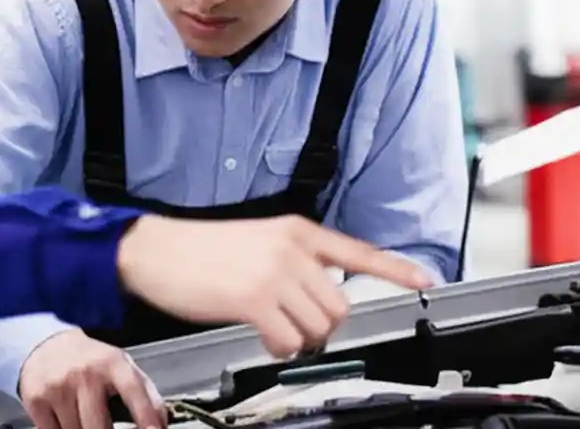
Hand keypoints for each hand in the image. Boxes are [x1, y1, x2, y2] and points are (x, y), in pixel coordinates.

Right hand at [19, 329, 165, 428]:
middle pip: (99, 427)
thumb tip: (162, 425)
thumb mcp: (121, 367)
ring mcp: (58, 386)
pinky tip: (67, 421)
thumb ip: (145, 395)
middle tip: (107, 428)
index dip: (146, 415)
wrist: (46, 346)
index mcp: (112, 363)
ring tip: (86, 421)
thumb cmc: (91, 362)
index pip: (134, 391)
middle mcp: (85, 373)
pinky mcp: (37, 398)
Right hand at [116, 215, 432, 357]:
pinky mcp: (253, 299)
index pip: (358, 251)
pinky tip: (263, 337)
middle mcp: (291, 250)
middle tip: (296, 326)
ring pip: (319, 327)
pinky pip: (290, 340)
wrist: (154, 250)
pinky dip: (281, 348)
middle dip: (323, 326)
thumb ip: (292, 259)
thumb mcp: (255, 240)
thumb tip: (319, 292)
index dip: (396, 269)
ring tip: (275, 330)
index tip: (425, 280)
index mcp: (295, 231)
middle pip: (340, 305)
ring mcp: (273, 274)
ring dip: (302, 339)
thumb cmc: (198, 249)